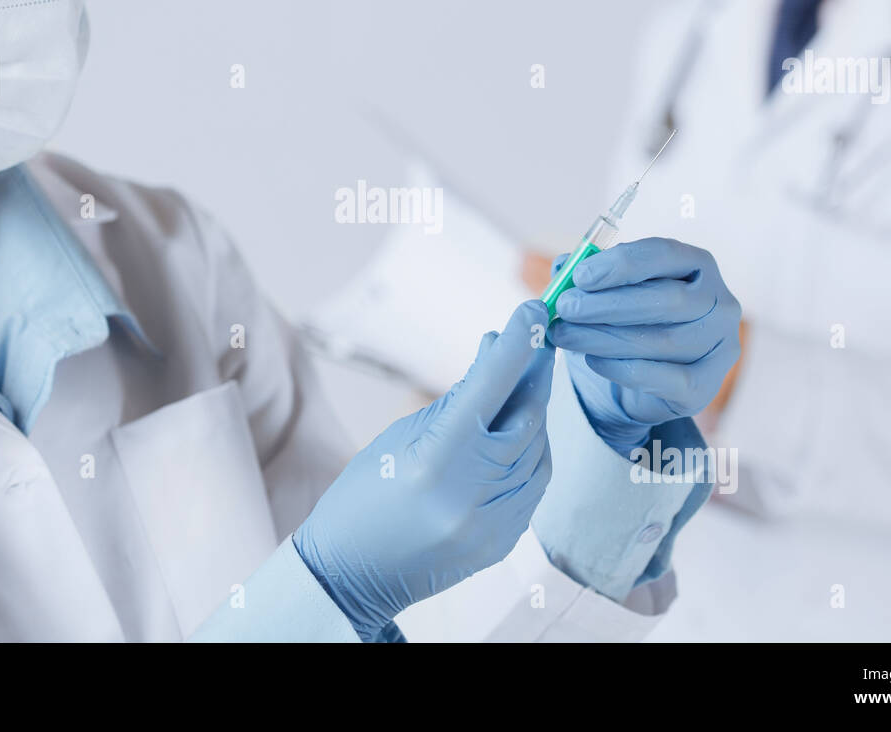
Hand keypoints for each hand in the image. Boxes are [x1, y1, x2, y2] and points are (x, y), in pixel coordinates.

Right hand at [294, 300, 553, 640]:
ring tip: (516, 388)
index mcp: (434, 463)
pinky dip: (530, 452)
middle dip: (533, 375)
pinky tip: (514, 434)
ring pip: (538, 450)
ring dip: (532, 414)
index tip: (534, 312)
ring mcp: (493, 525)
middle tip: (535, 341)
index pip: (489, 389)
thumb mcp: (401, 436)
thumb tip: (498, 354)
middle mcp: (470, 496)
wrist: (352, 576)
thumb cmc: (364, 495)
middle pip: (525, 419)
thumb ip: (457, 399)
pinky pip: (534, 484)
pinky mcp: (506, 542)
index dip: (515, 346)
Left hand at [546, 238, 740, 454]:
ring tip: (565, 336)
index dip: (622, 264)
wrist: (642, 384)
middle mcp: (719, 303)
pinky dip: (622, 368)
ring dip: (605, 338)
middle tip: (566, 308)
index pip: (665, 255)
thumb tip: (563, 267)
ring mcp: (721, 347)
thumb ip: (587, 276)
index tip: (580, 276)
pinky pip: (665, 378)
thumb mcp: (609, 292)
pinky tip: (592, 360)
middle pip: (667, 299)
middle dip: (608, 304)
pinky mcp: (706, 387)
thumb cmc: (628, 323)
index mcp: (697, 265)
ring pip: (663, 341)